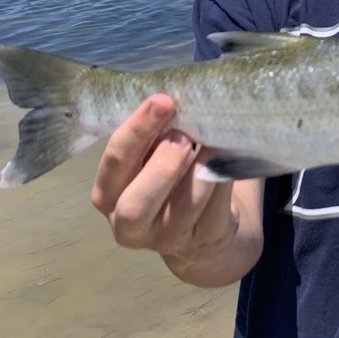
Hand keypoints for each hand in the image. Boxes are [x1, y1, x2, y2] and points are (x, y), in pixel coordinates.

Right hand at [91, 95, 238, 262]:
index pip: (114, 162)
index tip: (162, 101)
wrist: (204, 229)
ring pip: (183, 207)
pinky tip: (228, 159)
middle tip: (183, 136)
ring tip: (211, 144)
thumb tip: (177, 97)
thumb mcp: (152, 159)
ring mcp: (166, 239)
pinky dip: (222, 180)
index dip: (137, 130)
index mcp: (109, 194)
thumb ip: (155, 137)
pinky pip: (214, 209)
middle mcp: (129, 223)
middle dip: (161, 165)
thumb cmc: (173, 179)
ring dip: (200, 170)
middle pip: (136, 202)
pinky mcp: (202, 240)